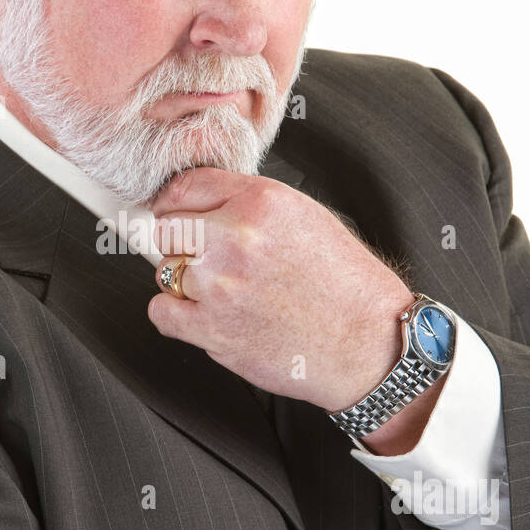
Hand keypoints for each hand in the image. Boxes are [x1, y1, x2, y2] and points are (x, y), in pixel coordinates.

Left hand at [149, 168, 414, 408]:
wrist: (368, 343)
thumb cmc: (345, 284)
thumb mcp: (306, 217)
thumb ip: (250, 204)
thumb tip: (201, 207)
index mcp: (261, 201)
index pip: (185, 187)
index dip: (179, 205)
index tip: (180, 217)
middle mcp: (236, 237)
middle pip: (168, 229)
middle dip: (183, 243)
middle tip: (209, 261)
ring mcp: (219, 284)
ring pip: (165, 270)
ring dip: (185, 282)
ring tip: (223, 293)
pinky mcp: (212, 328)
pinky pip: (162, 312)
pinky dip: (176, 316)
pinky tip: (205, 317)